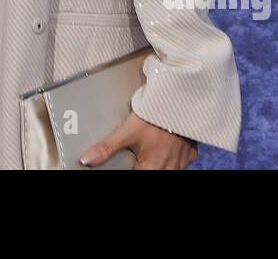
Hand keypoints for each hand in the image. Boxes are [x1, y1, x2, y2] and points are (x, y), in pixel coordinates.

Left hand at [79, 113, 198, 168]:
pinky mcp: (190, 153)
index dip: (129, 169)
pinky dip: (172, 158)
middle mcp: (169, 169)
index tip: (127, 163)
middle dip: (143, 166)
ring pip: (168, 170)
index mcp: (152, 168)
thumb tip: (86, 160)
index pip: (135, 176)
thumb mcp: (127, 131)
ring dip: (157, 164)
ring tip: (150, 152)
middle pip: (152, 172)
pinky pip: (181, 162)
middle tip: (138, 156)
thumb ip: (106, 148)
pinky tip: (166, 147)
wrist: (181, 101)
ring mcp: (182, 162)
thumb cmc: (154, 116)